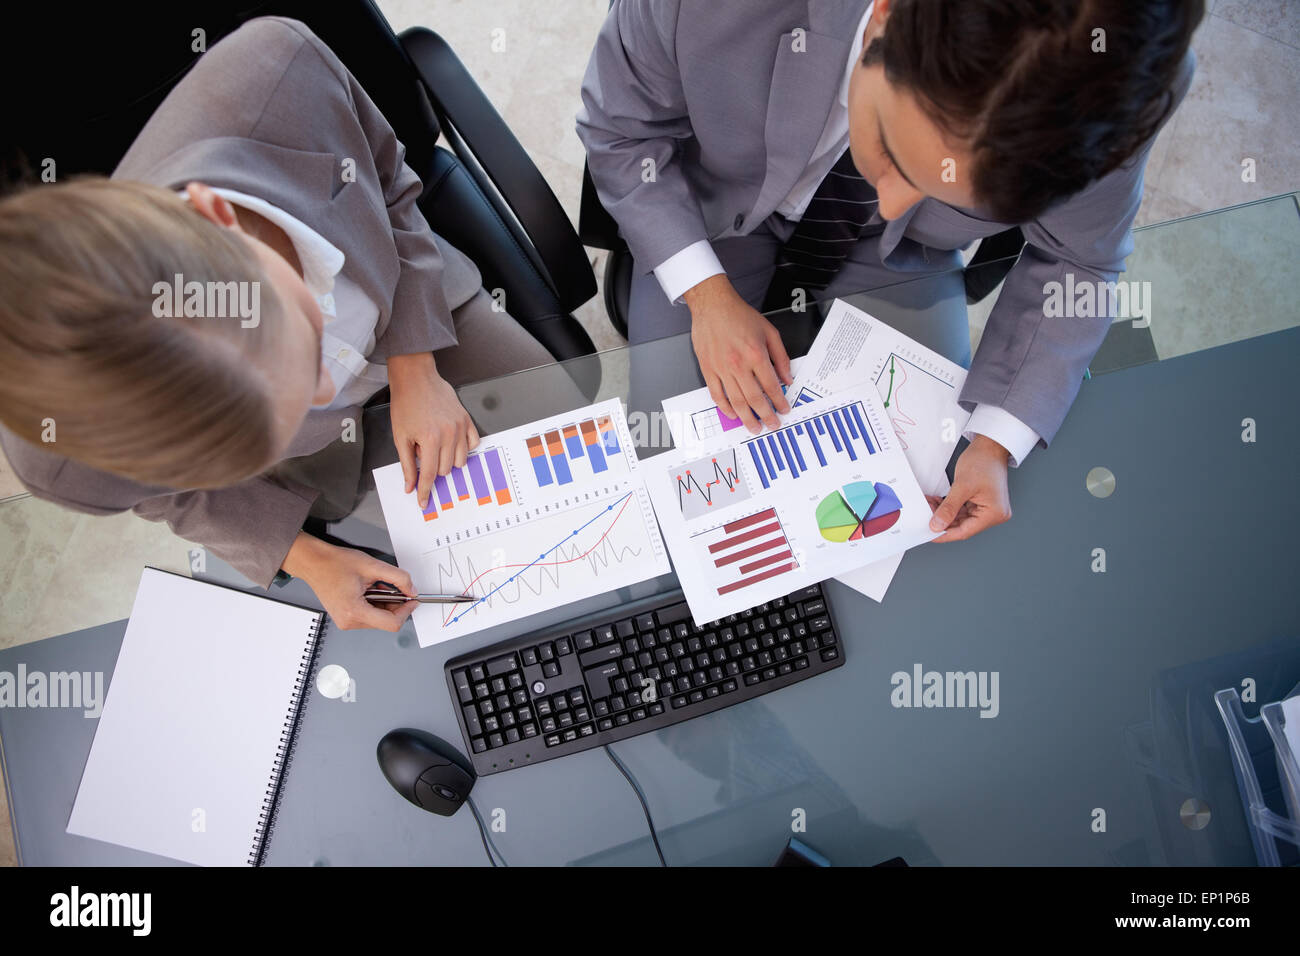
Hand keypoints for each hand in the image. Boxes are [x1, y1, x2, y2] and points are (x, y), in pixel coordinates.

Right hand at [282, 532, 417, 630]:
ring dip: (384, 603)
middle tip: (392, 586)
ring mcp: (345, 622)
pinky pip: (369, 616)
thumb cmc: (334, 563)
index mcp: (354, 611)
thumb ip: (398, 578)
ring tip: (374, 586)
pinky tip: (369, 590)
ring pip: (378, 619)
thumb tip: (412, 590)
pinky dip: (375, 604)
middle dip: (395, 604)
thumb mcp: (373, 566)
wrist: (313, 562)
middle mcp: (349, 622)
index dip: (406, 611)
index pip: (392, 623)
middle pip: (386, 622)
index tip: (412, 600)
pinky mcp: (345, 618)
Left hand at [388, 352, 479, 508]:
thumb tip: (410, 485)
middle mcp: (448, 434)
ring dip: (448, 459)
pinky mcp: (467, 420)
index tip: (424, 502)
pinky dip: (463, 448)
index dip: (425, 491)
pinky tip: (451, 441)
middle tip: (422, 449)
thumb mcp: (400, 437)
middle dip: (434, 466)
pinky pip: (473, 444)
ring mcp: (460, 427)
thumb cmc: (406, 404)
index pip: (430, 474)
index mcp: (430, 439)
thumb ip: (407, 464)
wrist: (416, 378)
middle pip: (446, 470)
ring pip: (460, 460)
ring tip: (435, 444)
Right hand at [685, 274, 792, 431]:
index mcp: (756, 354)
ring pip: (736, 401)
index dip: (779, 401)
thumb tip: (787, 377)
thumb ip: (781, 357)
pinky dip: (725, 407)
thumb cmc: (739, 316)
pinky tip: (733, 414)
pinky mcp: (708, 369)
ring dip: (747, 417)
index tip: (784, 410)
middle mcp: (739, 364)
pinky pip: (717, 394)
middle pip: (755, 398)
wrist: (713, 306)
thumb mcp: (769, 332)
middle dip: (766, 415)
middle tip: (772, 425)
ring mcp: (722, 369)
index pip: (771, 386)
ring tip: (754, 427)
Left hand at [927, 435, 1012, 541]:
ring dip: (943, 512)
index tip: (929, 533)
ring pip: (960, 517)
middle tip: (925, 515)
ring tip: (928, 505)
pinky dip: (949, 506)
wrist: (991, 445)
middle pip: (962, 525)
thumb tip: (937, 525)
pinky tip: (936, 502)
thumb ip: (949, 508)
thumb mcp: (962, 486)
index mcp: (994, 513)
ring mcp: (988, 507)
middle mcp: (993, 513)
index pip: (965, 531)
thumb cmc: (984, 460)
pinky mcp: (981, 501)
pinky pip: (962, 509)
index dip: (944, 534)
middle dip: (942, 520)